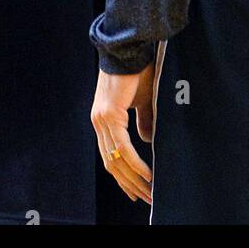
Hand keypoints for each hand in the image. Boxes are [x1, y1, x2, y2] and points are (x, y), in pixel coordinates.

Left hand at [91, 63, 154, 203]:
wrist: (130, 48)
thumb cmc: (137, 70)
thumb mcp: (142, 100)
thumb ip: (143, 121)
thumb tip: (146, 141)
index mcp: (103, 120)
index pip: (110, 157)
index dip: (122, 177)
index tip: (136, 193)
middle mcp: (98, 123)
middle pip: (111, 164)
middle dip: (130, 184)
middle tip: (146, 199)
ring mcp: (101, 120)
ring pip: (116, 160)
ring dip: (134, 179)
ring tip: (150, 192)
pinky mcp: (110, 115)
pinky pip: (123, 148)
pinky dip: (135, 164)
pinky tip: (148, 175)